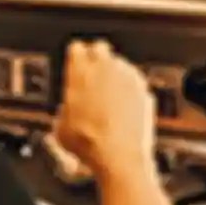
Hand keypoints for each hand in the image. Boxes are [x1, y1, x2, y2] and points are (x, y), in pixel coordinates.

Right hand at [53, 40, 155, 179]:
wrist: (118, 156)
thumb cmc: (88, 143)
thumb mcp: (60, 128)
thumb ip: (64, 110)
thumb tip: (67, 113)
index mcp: (79, 71)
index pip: (76, 48)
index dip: (74, 56)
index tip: (73, 63)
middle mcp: (105, 68)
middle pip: (100, 48)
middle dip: (96, 57)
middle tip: (92, 72)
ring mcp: (127, 78)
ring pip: (120, 64)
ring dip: (114, 73)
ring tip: (108, 93)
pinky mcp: (145, 91)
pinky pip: (135, 81)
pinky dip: (130, 88)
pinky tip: (124, 105)